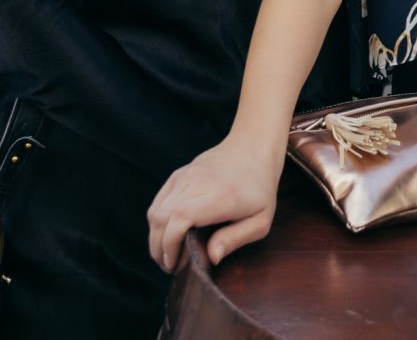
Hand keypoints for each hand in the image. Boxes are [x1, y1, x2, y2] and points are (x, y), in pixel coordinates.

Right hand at [147, 135, 282, 272]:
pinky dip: (157, 222)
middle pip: (162, 218)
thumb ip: (235, 239)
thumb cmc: (260, 189)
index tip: (176, 264)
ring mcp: (185, 176)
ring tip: (167, 255)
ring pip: (155, 211)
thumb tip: (210, 258)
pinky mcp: (178, 174)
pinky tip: (167, 235)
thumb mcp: (261, 220)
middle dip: (159, 248)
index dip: (171, 245)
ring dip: (156, 237)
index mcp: (220, 196)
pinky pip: (158, 202)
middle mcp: (198, 183)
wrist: (253, 148)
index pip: (180, 218)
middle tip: (170, 267)